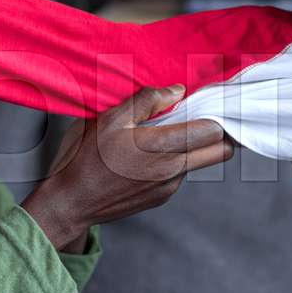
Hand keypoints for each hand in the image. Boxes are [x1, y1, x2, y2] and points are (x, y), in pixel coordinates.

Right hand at [21, 85, 232, 250]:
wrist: (70, 202)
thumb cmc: (84, 157)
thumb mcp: (110, 118)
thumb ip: (146, 101)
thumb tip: (177, 91)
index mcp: (162, 146)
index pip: (214, 131)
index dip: (219, 114)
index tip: (211, 102)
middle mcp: (173, 170)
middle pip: (221, 152)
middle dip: (220, 134)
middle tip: (203, 118)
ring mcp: (169, 187)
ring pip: (200, 162)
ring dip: (193, 147)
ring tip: (165, 133)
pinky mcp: (161, 198)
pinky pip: (180, 175)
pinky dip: (174, 161)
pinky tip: (149, 154)